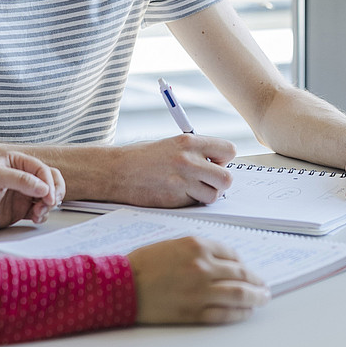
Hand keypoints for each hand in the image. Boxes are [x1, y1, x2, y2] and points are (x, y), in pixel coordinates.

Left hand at [0, 152, 64, 226]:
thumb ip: (20, 180)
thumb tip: (43, 188)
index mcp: (19, 162)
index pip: (42, 169)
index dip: (49, 182)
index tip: (48, 195)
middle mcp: (25, 176)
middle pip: (51, 180)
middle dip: (54, 192)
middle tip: (49, 203)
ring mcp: (27, 192)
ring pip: (50, 195)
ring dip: (48, 205)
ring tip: (38, 213)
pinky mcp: (25, 207)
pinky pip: (42, 209)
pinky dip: (43, 214)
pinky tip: (35, 217)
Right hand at [112, 135, 237, 207]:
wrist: (116, 171)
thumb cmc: (142, 157)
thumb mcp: (172, 144)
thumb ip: (196, 152)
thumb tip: (218, 163)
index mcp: (189, 142)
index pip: (229, 150)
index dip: (224, 159)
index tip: (213, 163)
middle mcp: (189, 160)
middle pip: (227, 178)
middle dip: (220, 182)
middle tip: (206, 180)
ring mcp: (182, 181)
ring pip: (214, 195)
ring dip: (206, 195)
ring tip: (191, 189)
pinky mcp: (174, 199)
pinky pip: (195, 204)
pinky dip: (190, 202)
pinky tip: (177, 194)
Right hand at [127, 236, 270, 324]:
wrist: (122, 286)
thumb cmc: (143, 264)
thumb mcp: (173, 245)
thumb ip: (198, 250)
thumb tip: (222, 261)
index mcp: (197, 246)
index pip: (232, 254)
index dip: (243, 264)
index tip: (247, 270)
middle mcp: (203, 267)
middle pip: (240, 274)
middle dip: (256, 281)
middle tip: (263, 286)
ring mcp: (200, 291)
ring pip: (239, 294)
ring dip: (255, 297)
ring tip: (262, 299)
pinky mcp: (194, 312)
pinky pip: (225, 313)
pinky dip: (240, 313)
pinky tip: (246, 312)